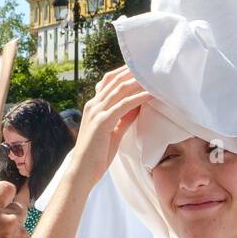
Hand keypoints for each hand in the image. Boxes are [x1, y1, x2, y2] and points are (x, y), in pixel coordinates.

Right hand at [71, 66, 152, 185]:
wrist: (82, 172)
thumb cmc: (97, 155)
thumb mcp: (113, 132)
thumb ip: (124, 118)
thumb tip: (138, 106)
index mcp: (93, 106)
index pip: (108, 81)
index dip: (125, 72)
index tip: (142, 68)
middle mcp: (93, 105)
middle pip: (114, 80)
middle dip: (133, 71)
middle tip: (151, 66)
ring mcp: (96, 112)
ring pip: (119, 89)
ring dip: (138, 81)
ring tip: (154, 76)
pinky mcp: (102, 122)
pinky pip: (123, 105)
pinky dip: (138, 97)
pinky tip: (151, 94)